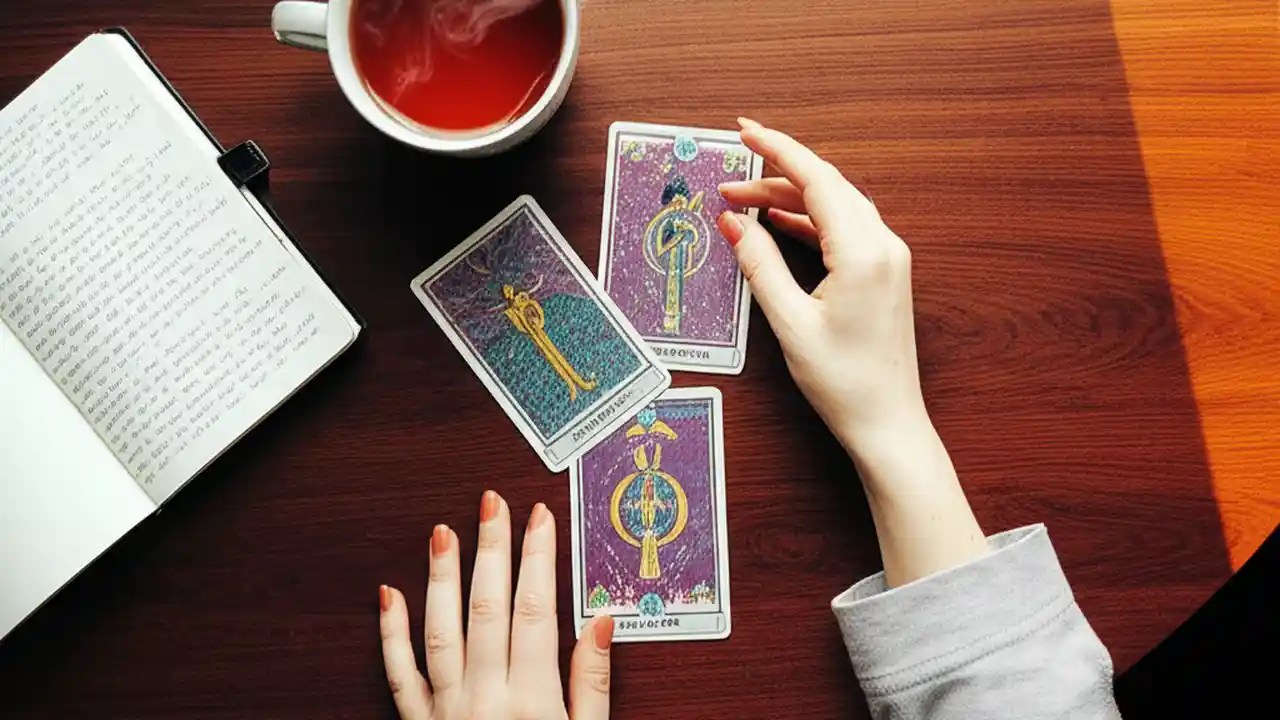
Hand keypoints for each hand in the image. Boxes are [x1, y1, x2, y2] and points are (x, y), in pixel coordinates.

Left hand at [379, 491, 614, 718]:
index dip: (538, 558)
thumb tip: (600, 624)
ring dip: (442, 577)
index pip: (536, 611)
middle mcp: (485, 699)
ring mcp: (448, 710)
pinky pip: (400, 674)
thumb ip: (592, 684)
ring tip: (443, 533)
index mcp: (533, 702)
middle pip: (487, 608)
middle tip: (491, 504)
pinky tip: (390, 595)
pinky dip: (391, 634)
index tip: (540, 519)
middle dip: (492, 549)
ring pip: (442, 631)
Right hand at [717, 118, 927, 462]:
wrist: (888, 423)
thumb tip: (734, 221)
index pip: (817, 178)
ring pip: (836, 205)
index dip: (777, 148)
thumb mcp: (790, 323)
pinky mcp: (885, 274)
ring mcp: (888, 258)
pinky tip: (780, 221)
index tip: (744, 130)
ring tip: (744, 200)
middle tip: (729, 177)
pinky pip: (845, 228)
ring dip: (791, 197)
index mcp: (862, 251)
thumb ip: (760, 265)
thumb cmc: (843, 382)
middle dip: (775, 174)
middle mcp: (883, 246)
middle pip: (826, 186)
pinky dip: (810, 219)